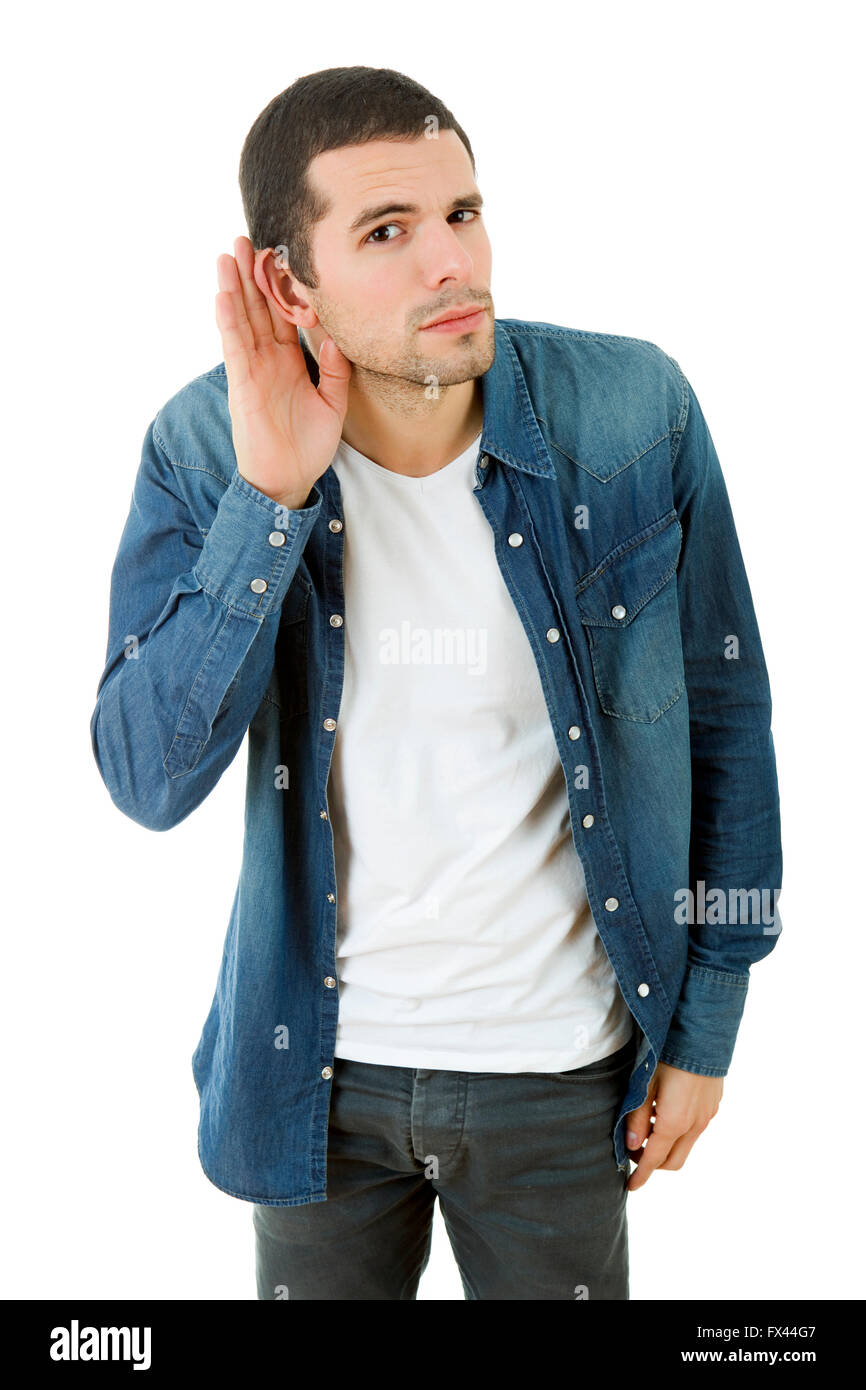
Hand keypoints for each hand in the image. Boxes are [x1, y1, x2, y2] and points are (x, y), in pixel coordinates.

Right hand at [215, 236, 351, 509]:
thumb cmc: (308, 445)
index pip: (282, 315)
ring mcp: (252, 370)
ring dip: (234, 286)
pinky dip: (229, 321)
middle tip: (247, 237)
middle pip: (257, 308)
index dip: (280, 286)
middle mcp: (267, 360)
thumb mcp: (333, 403)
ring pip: (241, 320)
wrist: (289, 479)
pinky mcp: (242, 385)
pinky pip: (234, 347)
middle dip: (252, 274)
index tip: (281, 255)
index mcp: (289, 361)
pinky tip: (224, 294)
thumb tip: (338, 338)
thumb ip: (337, 370)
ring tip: (229, 253)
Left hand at [624, 1062, 722, 1191]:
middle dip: (653, 1164)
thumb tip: (632, 1145)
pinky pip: (695, 1130)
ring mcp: (707, 1117)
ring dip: (667, 1146)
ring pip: (685, 1146)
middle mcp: (694, 1125)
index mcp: (674, 1123)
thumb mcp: (644, 1083)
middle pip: (673, 1162)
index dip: (641, 1175)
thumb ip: (636, 1116)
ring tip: (649, 1125)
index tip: (631, 1186)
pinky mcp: (713, 1106)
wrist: (703, 1033)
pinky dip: (679, 1131)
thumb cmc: (668, 1055)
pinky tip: (667, 1109)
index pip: (654, 1159)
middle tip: (635, 1152)